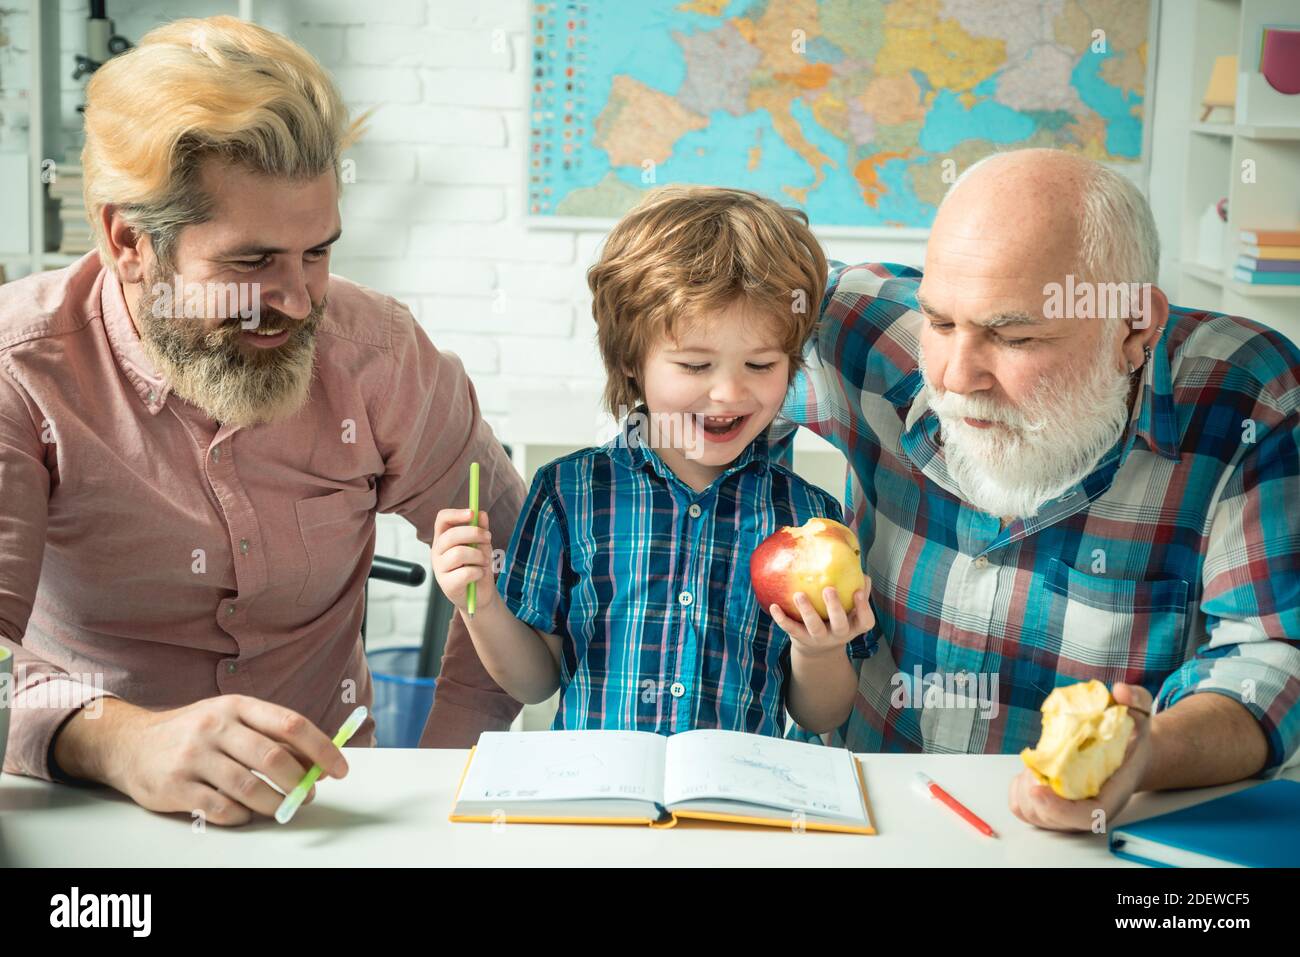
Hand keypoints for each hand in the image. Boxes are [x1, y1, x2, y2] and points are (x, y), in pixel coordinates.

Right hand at [72, 695, 347, 825]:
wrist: (130, 744)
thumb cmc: (194, 733)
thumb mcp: (231, 719)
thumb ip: (270, 736)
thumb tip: (317, 762)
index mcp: (237, 705)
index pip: (291, 724)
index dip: (322, 748)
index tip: (340, 768)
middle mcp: (215, 726)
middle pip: (273, 758)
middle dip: (299, 782)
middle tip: (309, 795)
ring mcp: (194, 756)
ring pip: (250, 788)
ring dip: (274, 804)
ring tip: (282, 808)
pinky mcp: (176, 786)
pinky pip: (221, 809)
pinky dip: (241, 816)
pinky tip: (245, 813)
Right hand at [431, 507, 496, 613]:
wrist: (479, 596)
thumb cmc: (478, 567)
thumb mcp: (482, 546)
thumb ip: (481, 530)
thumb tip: (481, 514)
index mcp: (444, 539)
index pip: (442, 519)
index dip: (456, 514)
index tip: (472, 514)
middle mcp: (437, 552)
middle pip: (451, 535)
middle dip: (474, 533)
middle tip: (488, 538)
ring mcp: (440, 569)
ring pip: (458, 553)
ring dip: (479, 555)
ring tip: (484, 562)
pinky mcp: (447, 585)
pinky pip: (465, 572)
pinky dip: (478, 572)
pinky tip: (479, 575)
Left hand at [768, 581, 874, 655]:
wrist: (817, 648)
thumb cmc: (836, 618)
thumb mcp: (849, 609)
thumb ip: (855, 588)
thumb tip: (856, 564)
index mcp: (853, 626)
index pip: (865, 622)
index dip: (864, 608)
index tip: (858, 591)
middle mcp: (838, 634)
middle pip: (840, 625)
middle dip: (835, 608)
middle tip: (829, 589)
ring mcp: (819, 638)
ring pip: (814, 628)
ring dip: (807, 611)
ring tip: (799, 595)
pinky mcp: (801, 639)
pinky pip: (791, 629)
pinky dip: (782, 619)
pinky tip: (774, 606)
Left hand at [1009, 683, 1153, 831]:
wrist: (1126, 750)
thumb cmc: (1131, 736)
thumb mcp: (1140, 713)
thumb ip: (1136, 699)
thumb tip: (1119, 691)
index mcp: (1112, 794)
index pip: (1086, 815)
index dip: (1060, 809)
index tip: (1037, 790)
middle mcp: (1089, 807)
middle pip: (1055, 819)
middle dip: (1035, 796)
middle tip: (1031, 770)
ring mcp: (1069, 810)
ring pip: (1035, 814)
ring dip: (1024, 792)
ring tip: (1033, 768)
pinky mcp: (1051, 805)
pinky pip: (1024, 808)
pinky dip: (1017, 792)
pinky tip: (1028, 773)